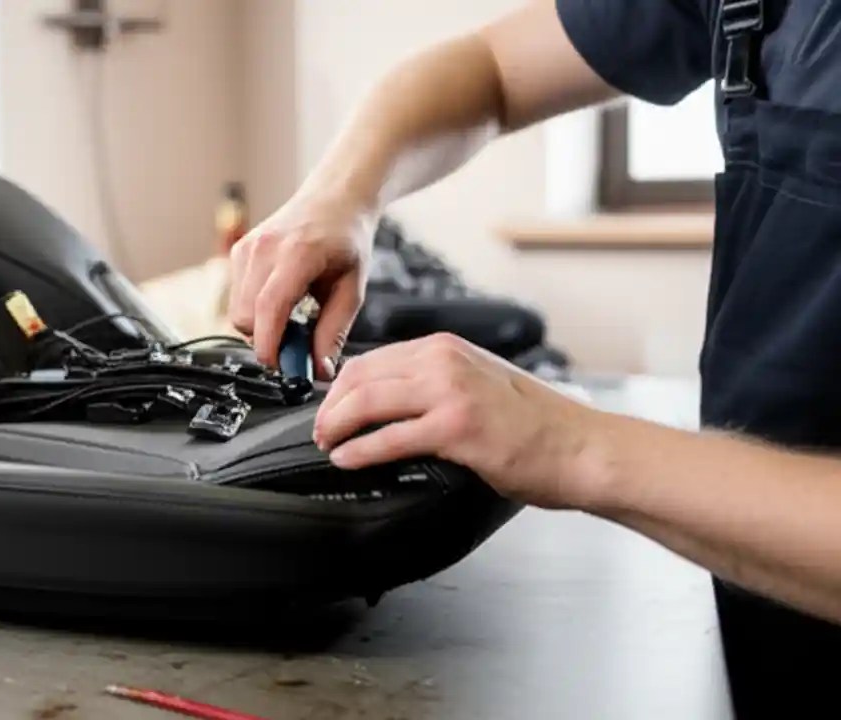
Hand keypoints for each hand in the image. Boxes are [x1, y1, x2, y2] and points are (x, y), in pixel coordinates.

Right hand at [227, 191, 376, 378]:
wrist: (335, 199)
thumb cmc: (346, 239)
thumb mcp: (352, 288)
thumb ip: (333, 332)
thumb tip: (320, 370)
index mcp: (296, 254)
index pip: (269, 308)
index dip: (270, 346)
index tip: (284, 368)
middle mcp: (264, 248)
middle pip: (246, 317)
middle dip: (268, 340)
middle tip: (297, 345)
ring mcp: (246, 248)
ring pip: (237, 311)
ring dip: (260, 326)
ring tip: (292, 318)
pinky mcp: (238, 252)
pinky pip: (237, 297)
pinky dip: (255, 310)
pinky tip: (280, 301)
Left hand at [313, 333, 604, 509]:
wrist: (581, 447)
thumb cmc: (534, 425)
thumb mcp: (477, 384)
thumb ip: (434, 385)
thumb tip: (385, 403)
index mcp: (445, 348)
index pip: (371, 360)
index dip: (339, 388)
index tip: (326, 410)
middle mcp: (443, 361)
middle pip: (359, 377)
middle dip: (329, 407)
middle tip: (319, 432)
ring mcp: (450, 392)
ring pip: (367, 401)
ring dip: (336, 426)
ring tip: (326, 445)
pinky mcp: (457, 427)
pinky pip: (389, 437)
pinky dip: (359, 450)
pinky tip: (347, 459)